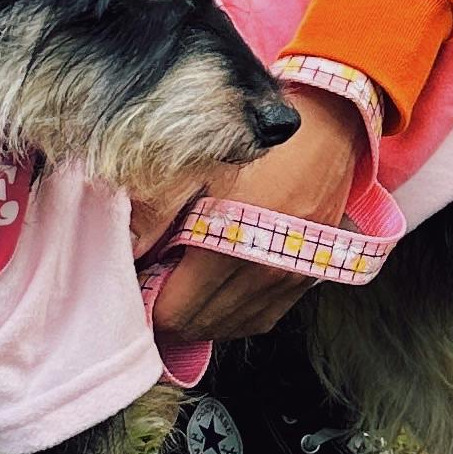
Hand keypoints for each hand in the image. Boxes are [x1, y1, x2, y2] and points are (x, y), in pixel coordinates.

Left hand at [146, 82, 363, 344]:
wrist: (326, 125)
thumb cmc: (256, 140)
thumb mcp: (195, 164)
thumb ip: (155, 211)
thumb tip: (127, 250)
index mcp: (229, 246)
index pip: (173, 312)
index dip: (147, 299)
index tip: (138, 277)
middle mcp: (263, 273)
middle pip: (199, 325)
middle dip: (169, 311)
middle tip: (154, 280)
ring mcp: (290, 279)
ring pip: (231, 328)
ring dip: (201, 317)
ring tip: (181, 289)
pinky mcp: (308, 276)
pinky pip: (263, 319)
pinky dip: (235, 316)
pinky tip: (218, 294)